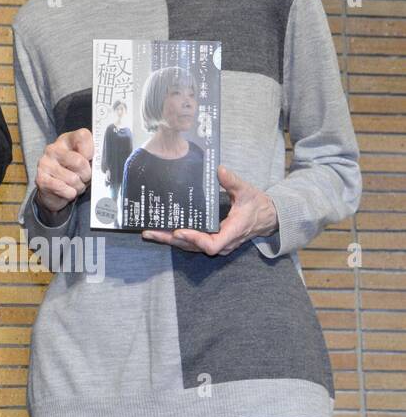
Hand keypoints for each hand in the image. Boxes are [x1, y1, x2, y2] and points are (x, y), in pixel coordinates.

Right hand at [35, 128, 93, 213]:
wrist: (54, 190)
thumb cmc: (74, 173)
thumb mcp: (86, 161)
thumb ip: (94, 157)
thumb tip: (99, 163)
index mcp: (66, 140)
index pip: (83, 136)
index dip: (91, 151)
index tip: (90, 159)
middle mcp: (53, 148)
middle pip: (80, 162)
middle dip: (86, 175)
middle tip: (83, 177)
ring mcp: (45, 163)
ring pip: (73, 179)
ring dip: (78, 186)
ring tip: (74, 185)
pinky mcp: (41, 179)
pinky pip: (63, 189)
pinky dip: (69, 194)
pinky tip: (66, 191)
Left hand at [141, 165, 277, 254]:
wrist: (267, 217)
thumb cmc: (256, 204)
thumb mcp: (247, 190)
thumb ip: (233, 181)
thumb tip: (220, 170)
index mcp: (233, 231)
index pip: (212, 244)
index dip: (195, 239)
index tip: (179, 230)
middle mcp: (223, 242)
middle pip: (194, 247)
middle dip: (172, 239)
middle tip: (150, 232)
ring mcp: (217, 243)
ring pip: (191, 247)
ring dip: (170, 240)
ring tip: (149, 232)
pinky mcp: (212, 240)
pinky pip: (193, 243)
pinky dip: (177, 239)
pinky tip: (161, 232)